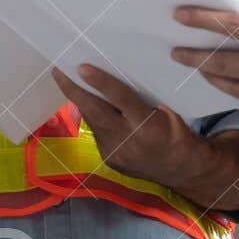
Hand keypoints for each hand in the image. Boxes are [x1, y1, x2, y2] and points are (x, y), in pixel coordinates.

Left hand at [52, 64, 208, 190]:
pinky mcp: (109, 159)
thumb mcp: (167, 112)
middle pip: (96, 111)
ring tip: (67, 82)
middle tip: (58, 71)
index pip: (121, 99)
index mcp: (148, 126)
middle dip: (74, 90)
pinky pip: (97, 133)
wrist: (180, 170)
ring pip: (93, 122)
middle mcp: (128, 140)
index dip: (101, 83)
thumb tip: (114, 80)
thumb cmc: (176, 133)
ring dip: (80, 102)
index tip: (82, 67)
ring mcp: (116, 153)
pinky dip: (93, 118)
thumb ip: (141, 100)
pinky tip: (87, 105)